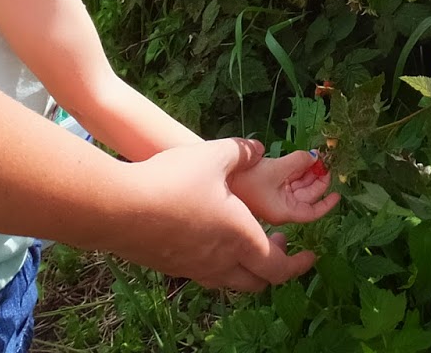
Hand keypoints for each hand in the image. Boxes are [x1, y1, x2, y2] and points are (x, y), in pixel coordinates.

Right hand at [112, 138, 319, 290]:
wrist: (120, 208)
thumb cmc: (173, 181)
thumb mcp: (214, 156)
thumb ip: (241, 152)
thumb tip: (257, 149)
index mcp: (241, 238)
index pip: (279, 266)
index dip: (298, 264)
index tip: (310, 255)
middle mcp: (221, 262)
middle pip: (257, 282)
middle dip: (275, 267)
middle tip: (280, 244)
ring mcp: (194, 268)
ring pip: (230, 281)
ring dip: (247, 266)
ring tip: (246, 240)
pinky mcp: (171, 266)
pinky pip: (205, 273)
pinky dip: (219, 263)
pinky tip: (209, 236)